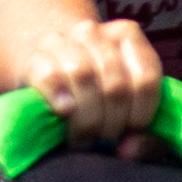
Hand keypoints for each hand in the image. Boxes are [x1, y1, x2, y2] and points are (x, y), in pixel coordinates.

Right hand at [10, 16, 171, 151]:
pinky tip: (63, 112)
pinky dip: (59, 98)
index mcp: (126, 36)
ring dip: (86, 118)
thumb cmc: (95, 94)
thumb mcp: (128, 107)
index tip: (129, 133)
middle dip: (111, 124)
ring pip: (84, 76)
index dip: (140, 115)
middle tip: (102, 140)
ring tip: (83, 137)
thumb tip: (129, 150)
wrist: (46, 69)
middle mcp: (94, 32)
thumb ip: (145, 136)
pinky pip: (51, 77)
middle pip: (115, 85)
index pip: (145, 79)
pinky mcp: (35, 58)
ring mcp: (62, 40)